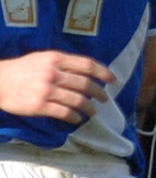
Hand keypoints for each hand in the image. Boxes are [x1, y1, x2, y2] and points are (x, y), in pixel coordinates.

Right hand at [0, 51, 115, 123]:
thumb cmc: (20, 69)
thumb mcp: (41, 58)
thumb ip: (62, 63)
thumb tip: (86, 71)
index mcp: (55, 59)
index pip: (87, 65)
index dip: (104, 73)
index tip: (113, 80)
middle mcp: (53, 73)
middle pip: (86, 84)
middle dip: (100, 93)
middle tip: (105, 99)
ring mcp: (47, 90)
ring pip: (78, 100)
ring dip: (89, 108)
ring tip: (93, 112)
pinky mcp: (40, 106)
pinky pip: (65, 113)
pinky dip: (75, 117)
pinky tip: (77, 119)